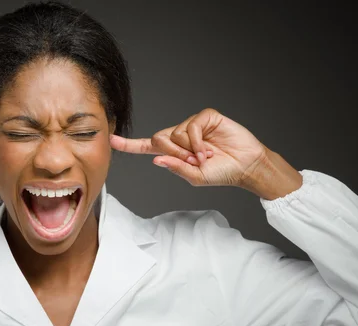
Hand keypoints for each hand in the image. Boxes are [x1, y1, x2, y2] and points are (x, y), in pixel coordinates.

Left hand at [110, 108, 267, 186]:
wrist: (245, 166)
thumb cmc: (222, 173)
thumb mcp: (195, 177)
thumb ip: (176, 168)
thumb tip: (156, 160)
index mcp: (173, 152)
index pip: (146, 146)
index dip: (129, 144)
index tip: (111, 140)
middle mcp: (180, 136)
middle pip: (158, 139)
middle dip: (173, 154)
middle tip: (192, 161)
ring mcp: (192, 125)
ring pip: (175, 133)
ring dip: (189, 149)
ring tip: (205, 155)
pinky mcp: (206, 117)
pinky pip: (191, 127)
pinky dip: (198, 141)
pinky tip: (209, 148)